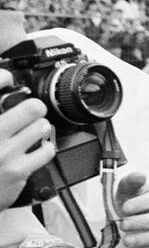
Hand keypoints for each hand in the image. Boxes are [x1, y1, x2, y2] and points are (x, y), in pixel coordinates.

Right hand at [0, 74, 54, 211]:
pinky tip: (36, 149)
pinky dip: (45, 148)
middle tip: (32, 111)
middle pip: (30, 108)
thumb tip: (5, 86)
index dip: (2, 77)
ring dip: (40, 128)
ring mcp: (3, 153)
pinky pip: (46, 150)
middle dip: (34, 108)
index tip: (7, 77)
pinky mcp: (18, 170)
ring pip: (41, 127)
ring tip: (32, 132)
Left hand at [115, 172, 148, 247]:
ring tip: (127, 240)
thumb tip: (139, 176)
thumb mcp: (127, 189)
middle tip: (124, 224)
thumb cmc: (131, 201)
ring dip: (146, 239)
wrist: (131, 216)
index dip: (144, 203)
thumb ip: (131, 181)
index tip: (126, 207)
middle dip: (144, 223)